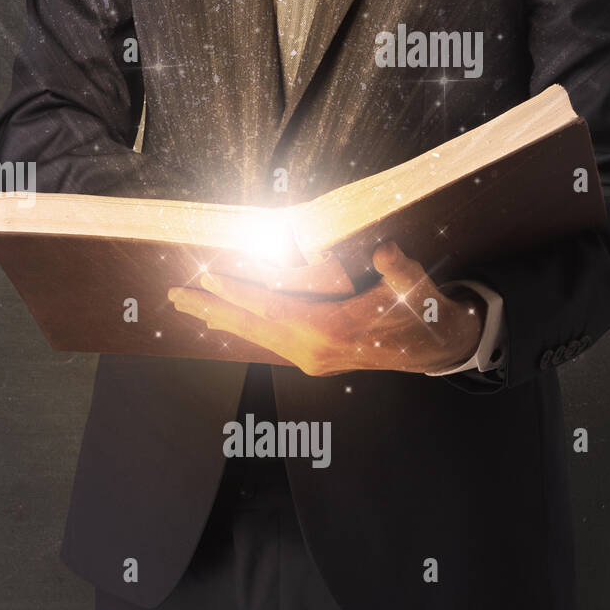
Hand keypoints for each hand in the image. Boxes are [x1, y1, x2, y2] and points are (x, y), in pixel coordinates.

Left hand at [167, 241, 485, 375]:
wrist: (437, 348)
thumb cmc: (423, 312)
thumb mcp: (415, 288)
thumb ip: (398, 271)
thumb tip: (386, 252)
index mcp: (330, 332)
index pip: (272, 309)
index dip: (239, 292)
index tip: (207, 278)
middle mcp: (312, 350)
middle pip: (251, 326)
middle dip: (211, 309)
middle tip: (172, 296)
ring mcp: (310, 358)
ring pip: (255, 334)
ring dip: (221, 317)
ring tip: (187, 303)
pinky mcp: (312, 357)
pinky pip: (266, 338)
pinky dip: (242, 323)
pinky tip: (223, 315)